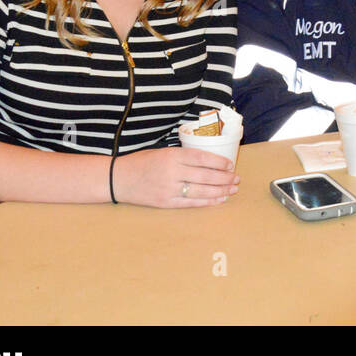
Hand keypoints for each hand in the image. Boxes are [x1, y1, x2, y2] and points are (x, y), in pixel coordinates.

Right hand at [113, 147, 238, 207]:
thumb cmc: (141, 162)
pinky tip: (219, 200)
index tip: (230, 165)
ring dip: (220, 191)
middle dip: (224, 178)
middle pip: (205, 176)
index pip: (201, 158)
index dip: (219, 162)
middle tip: (236, 179)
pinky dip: (207, 202)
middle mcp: (171, 172)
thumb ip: (183, 156)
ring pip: (201, 191)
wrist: (118, 179)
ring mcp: (168, 189)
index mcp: (171, 156)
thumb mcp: (162, 151)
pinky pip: (191, 203)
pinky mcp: (165, 203)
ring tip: (232, 189)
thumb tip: (209, 160)